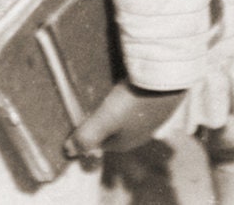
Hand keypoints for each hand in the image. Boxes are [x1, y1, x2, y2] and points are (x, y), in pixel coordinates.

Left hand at [66, 85, 185, 163]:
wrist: (167, 81)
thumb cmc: (134, 102)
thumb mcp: (106, 119)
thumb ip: (87, 136)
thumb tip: (67, 153)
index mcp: (125, 143)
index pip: (100, 142)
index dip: (88, 131)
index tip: (79, 116)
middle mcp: (139, 135)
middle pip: (113, 130)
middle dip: (101, 119)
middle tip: (89, 101)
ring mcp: (151, 120)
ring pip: (126, 117)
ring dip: (115, 108)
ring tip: (105, 90)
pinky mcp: (158, 104)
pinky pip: (137, 104)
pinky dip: (129, 98)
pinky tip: (125, 86)